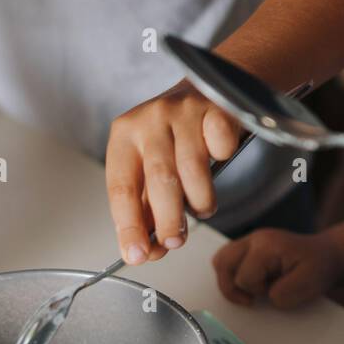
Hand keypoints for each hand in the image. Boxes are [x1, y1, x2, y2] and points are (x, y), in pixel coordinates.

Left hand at [105, 79, 239, 264]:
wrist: (208, 88)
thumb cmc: (176, 136)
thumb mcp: (151, 164)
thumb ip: (148, 206)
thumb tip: (148, 250)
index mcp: (124, 135)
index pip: (121, 187)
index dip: (129, 226)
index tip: (136, 255)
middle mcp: (150, 119)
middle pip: (159, 180)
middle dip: (169, 220)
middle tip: (175, 241)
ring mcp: (183, 112)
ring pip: (194, 169)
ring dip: (201, 200)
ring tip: (202, 207)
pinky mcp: (215, 109)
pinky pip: (222, 148)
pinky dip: (223, 161)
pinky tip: (217, 156)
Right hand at [212, 228, 343, 308]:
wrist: (327, 256)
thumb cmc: (318, 268)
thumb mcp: (307, 284)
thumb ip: (283, 293)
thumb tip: (267, 297)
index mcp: (267, 245)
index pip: (245, 276)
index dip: (257, 291)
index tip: (274, 292)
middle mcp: (255, 239)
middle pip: (222, 263)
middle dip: (233, 287)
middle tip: (252, 298)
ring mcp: (251, 241)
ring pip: (220, 260)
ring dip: (230, 280)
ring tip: (248, 292)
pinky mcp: (250, 248)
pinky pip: (228, 260)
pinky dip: (233, 275)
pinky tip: (249, 283)